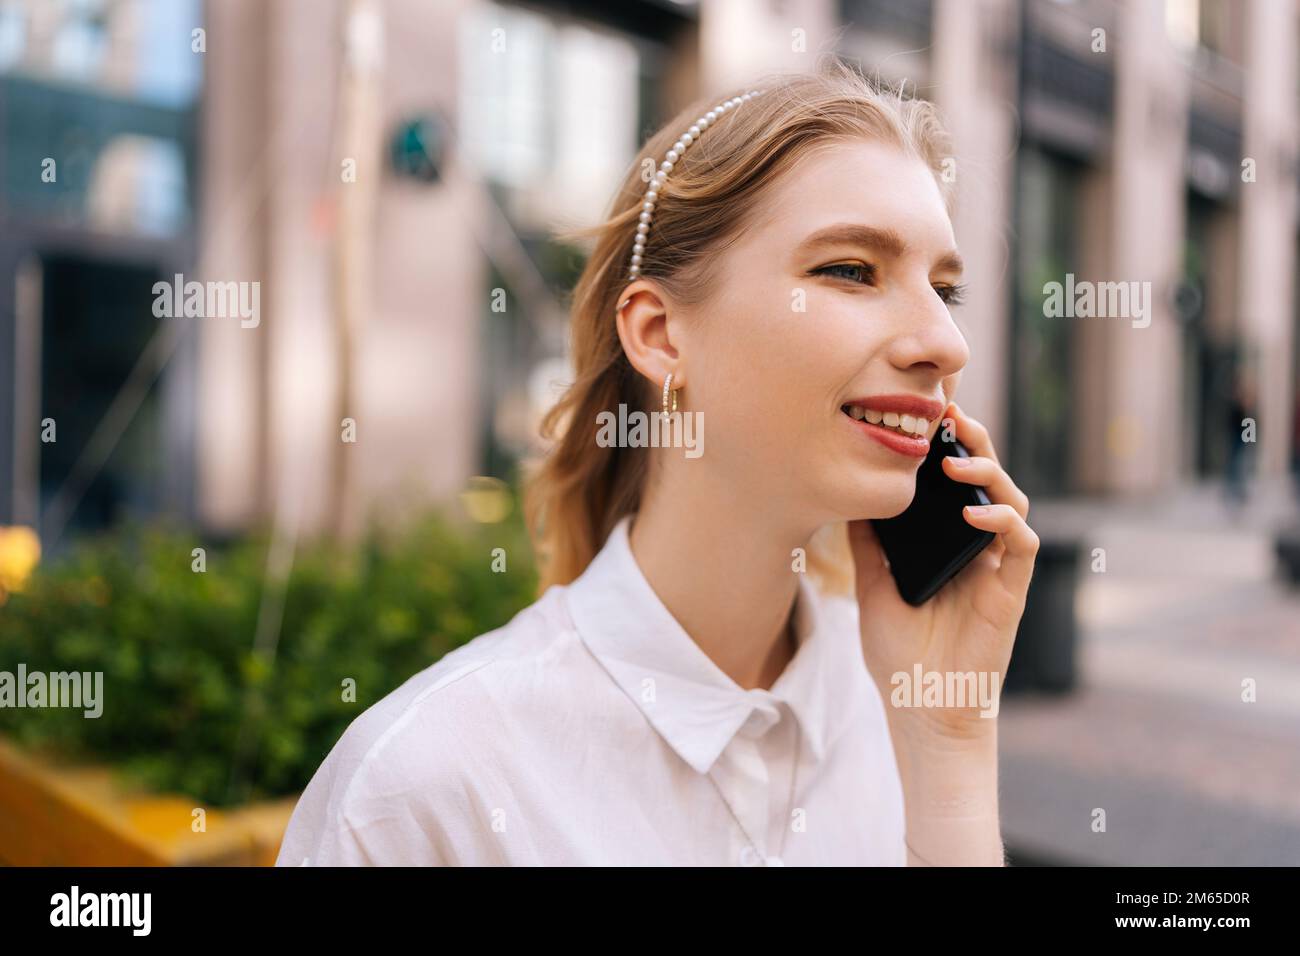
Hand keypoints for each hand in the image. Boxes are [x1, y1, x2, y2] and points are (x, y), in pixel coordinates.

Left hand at [848, 401, 1038, 740]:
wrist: (921, 709)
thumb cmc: (900, 656)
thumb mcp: (871, 588)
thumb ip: (868, 545)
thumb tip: (850, 499)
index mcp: (946, 543)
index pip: (953, 483)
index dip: (947, 446)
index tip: (925, 416)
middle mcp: (976, 548)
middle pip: (987, 480)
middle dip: (973, 442)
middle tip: (950, 415)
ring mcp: (997, 567)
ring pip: (1012, 501)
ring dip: (989, 474)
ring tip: (955, 461)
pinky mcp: (1012, 591)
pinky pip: (1024, 544)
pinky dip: (1006, 521)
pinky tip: (975, 514)